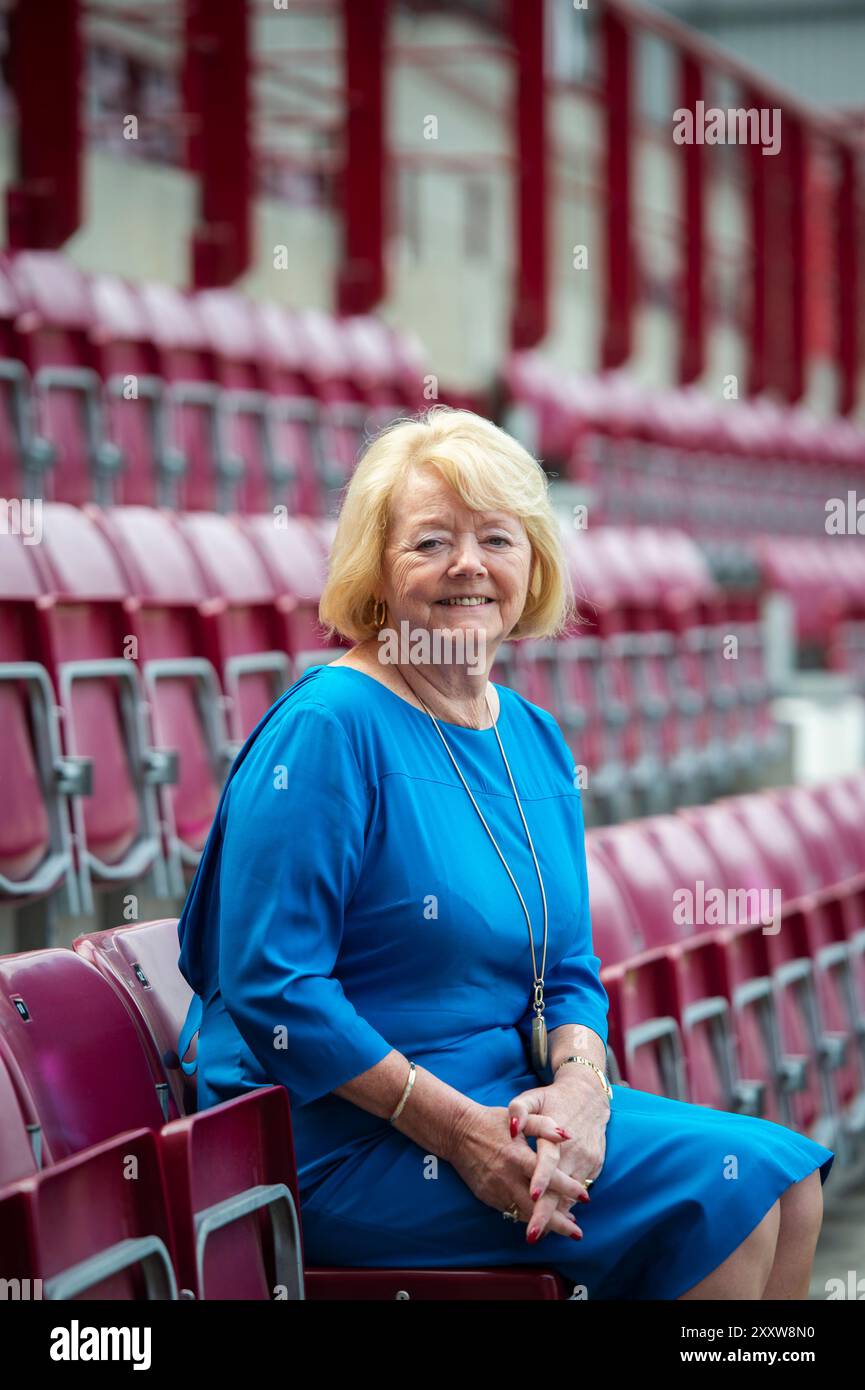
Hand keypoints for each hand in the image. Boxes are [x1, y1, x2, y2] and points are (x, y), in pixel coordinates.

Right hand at [445, 1100, 589, 1242]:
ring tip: (565, 1229)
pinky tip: (540, 1219)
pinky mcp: (488, 1196)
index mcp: (519, 1157)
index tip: (586, 1197)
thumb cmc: (492, 1122)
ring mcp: (497, 1190)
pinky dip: (527, 1218)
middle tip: (578, 1233)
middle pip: (538, 1206)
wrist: (458, 1132)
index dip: (568, 1188)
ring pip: (524, 1214)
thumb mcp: (519, 1118)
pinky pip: (510, 1211)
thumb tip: (567, 1135)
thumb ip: (544, 1126)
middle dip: (559, 1222)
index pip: (549, 1177)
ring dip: (545, 1224)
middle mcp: (508, 1177)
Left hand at [508, 1070, 609, 1241]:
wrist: (589, 1096)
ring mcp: (586, 1160)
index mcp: (556, 1135)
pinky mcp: (594, 1166)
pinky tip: (554, 1218)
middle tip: (531, 1235)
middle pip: (559, 1188)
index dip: (541, 1179)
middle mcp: (573, 1151)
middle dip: (547, 1213)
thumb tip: (511, 1126)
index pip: (549, 1160)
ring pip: (571, 1194)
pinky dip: (567, 1204)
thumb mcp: (533, 1097)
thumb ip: (519, 1109)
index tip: (530, 1196)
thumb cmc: (553, 1099)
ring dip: (557, 1214)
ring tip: (539, 1233)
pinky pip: (579, 1190)